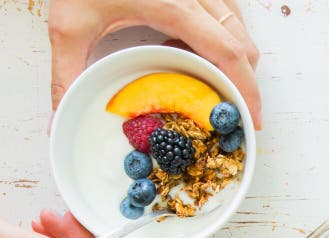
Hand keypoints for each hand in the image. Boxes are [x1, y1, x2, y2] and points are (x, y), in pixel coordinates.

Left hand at [48, 0, 261, 127]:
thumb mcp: (68, 23)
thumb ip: (68, 74)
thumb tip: (63, 117)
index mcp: (176, 6)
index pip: (230, 54)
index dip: (247, 91)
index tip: (250, 119)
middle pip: (243, 46)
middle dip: (244, 82)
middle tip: (228, 109)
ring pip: (239, 28)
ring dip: (233, 60)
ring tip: (202, 78)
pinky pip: (226, 13)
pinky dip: (221, 37)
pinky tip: (189, 46)